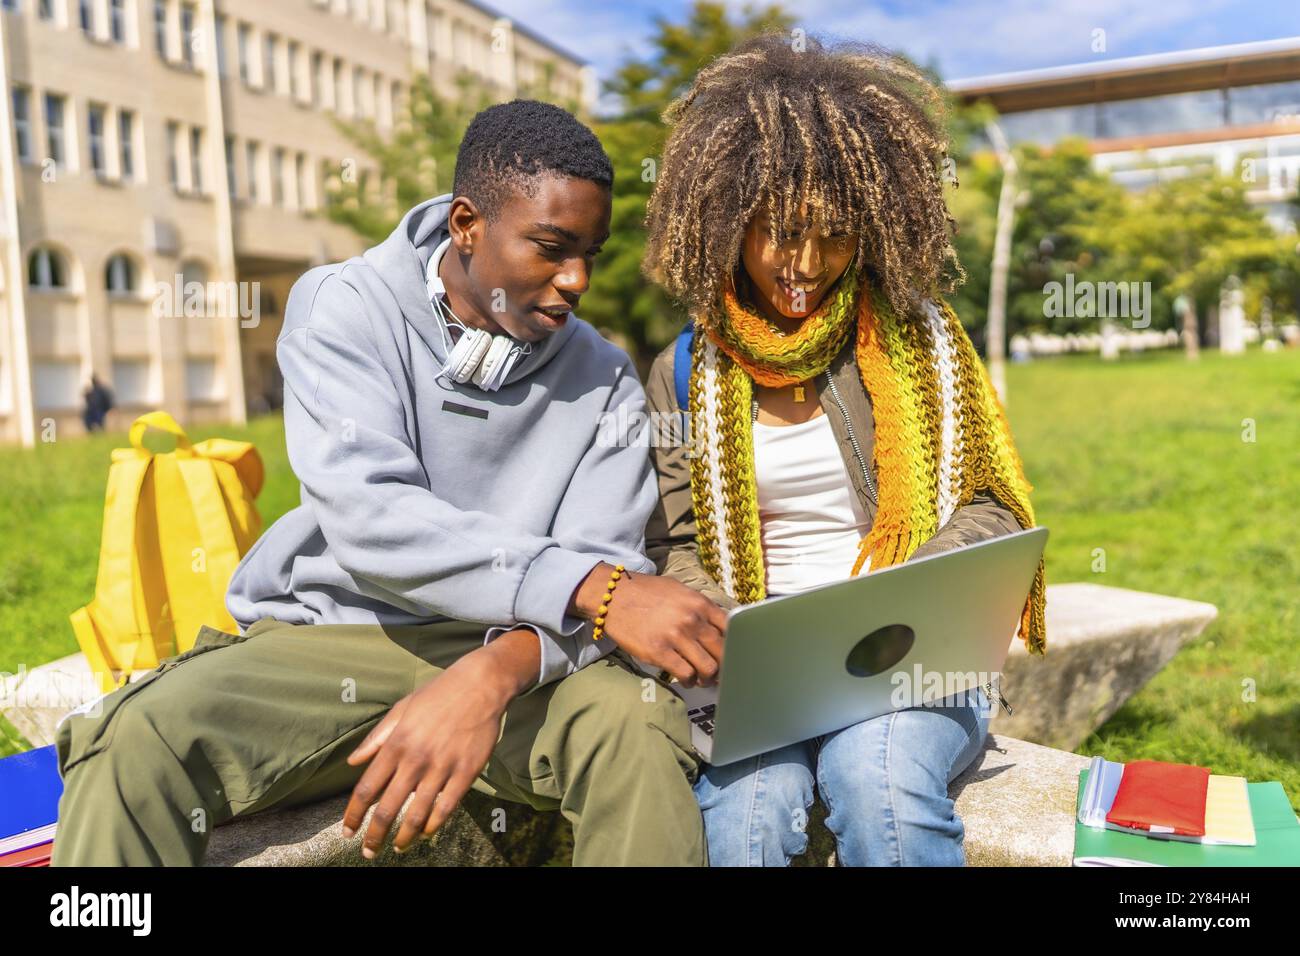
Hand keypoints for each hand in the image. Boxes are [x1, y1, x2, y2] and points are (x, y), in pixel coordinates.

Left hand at [340, 641, 523, 857]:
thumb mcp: (401, 709)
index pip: (366, 789)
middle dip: (374, 836)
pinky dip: (434, 825)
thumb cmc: (438, 695)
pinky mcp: (466, 772)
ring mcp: (442, 767)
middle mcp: (415, 759)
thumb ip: (376, 738)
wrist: (480, 684)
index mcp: (396, 743)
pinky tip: (426, 832)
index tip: (347, 831)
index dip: (353, 815)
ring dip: (404, 837)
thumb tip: (352, 762)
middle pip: (388, 809)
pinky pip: (446, 808)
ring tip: (398, 848)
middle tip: (368, 852)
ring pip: (417, 815)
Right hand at [572, 564, 727, 686]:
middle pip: (723, 652)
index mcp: (700, 603)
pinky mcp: (659, 652)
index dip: (736, 645)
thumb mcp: (680, 591)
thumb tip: (720, 625)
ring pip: (708, 668)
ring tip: (703, 679)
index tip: (735, 655)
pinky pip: (686, 674)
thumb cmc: (647, 593)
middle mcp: (691, 620)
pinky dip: (690, 680)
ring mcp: (676, 637)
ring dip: (708, 678)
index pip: (732, 629)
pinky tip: (687, 679)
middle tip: (721, 674)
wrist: (613, 595)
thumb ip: (701, 607)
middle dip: (725, 666)